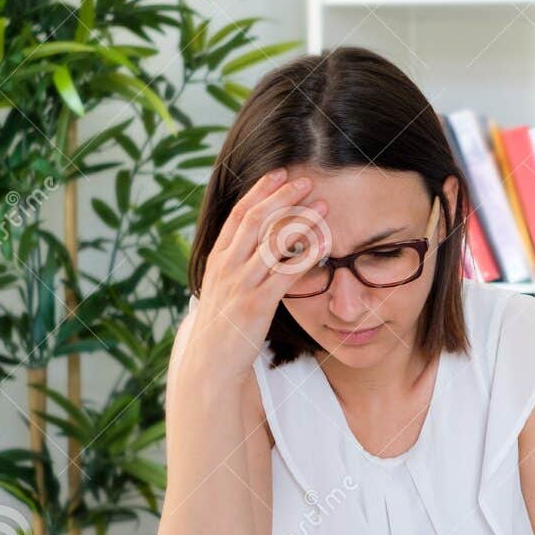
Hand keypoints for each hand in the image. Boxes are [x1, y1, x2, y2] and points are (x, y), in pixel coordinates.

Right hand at [180, 168, 331, 381]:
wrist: (211, 361)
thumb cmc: (224, 325)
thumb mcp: (225, 286)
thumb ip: (239, 263)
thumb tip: (258, 242)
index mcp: (219, 257)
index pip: (239, 214)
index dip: (259, 191)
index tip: (279, 172)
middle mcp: (227, 265)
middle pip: (256, 220)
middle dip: (282, 196)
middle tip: (307, 180)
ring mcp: (241, 283)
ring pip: (272, 242)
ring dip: (300, 221)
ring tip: (323, 206)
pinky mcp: (256, 304)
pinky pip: (285, 273)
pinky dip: (305, 255)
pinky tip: (323, 244)